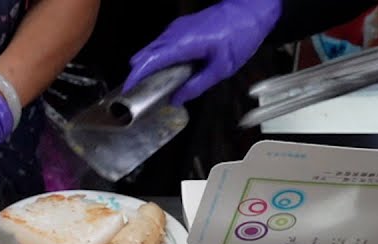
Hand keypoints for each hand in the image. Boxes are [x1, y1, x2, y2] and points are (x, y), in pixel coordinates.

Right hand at [125, 0, 280, 103]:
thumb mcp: (222, 68)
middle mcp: (175, 33)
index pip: (149, 60)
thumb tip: (177, 99)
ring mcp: (176, 28)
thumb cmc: (241, 33)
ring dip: (150, 67)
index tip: (127, 90)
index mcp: (183, 43)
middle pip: (145, 54)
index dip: (135, 77)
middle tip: (141, 94)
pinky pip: (162, 45)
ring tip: (155, 86)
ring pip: (152, 49)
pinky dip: (159, 59)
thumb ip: (197, 86)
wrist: (251, 9)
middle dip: (139, 74)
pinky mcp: (180, 27)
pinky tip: (168, 72)